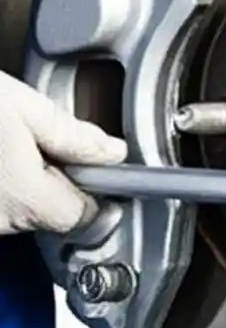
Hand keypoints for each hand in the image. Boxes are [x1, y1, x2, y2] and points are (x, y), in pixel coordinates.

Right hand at [0, 71, 126, 234]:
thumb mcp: (23, 107)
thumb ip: (74, 134)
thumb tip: (112, 151)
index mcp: (26, 199)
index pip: (89, 219)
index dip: (105, 196)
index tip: (110, 176)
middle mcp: (1, 220)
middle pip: (57, 212)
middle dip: (64, 181)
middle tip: (50, 145)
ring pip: (25, 209)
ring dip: (31, 182)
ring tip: (14, 144)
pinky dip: (5, 185)